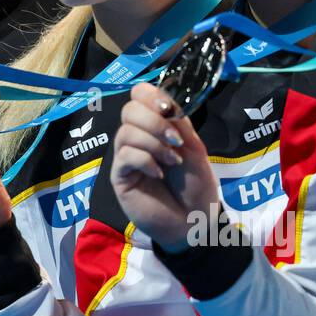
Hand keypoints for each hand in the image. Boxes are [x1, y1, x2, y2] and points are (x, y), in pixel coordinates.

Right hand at [109, 81, 219, 252]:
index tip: (167, 108)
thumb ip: (178, 123)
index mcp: (156, 125)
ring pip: (126, 132)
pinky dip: (146, 161)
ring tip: (173, 161)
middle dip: (154, 121)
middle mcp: (138, 136)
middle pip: (129, 109)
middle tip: (175, 141)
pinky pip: (125, 155)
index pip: (139, 94)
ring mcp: (126, 155)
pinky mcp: (120, 176)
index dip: (150, 95)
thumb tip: (164, 101)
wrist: (195, 221)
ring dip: (154, 143)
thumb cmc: (195, 186)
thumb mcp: (194, 148)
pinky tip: (159, 174)